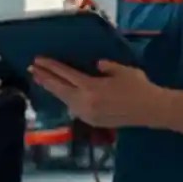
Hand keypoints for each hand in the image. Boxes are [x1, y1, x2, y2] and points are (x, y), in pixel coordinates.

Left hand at [29, 58, 158, 128]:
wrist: (151, 110)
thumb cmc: (138, 87)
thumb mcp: (121, 70)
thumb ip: (105, 66)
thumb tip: (95, 65)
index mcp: (91, 87)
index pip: (65, 74)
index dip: (51, 66)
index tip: (38, 60)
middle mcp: (84, 101)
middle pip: (59, 88)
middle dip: (44, 78)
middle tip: (32, 69)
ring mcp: (87, 113)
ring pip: (64, 99)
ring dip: (52, 89)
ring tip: (41, 80)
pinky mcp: (92, 121)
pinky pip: (73, 107)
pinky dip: (65, 98)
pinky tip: (61, 93)